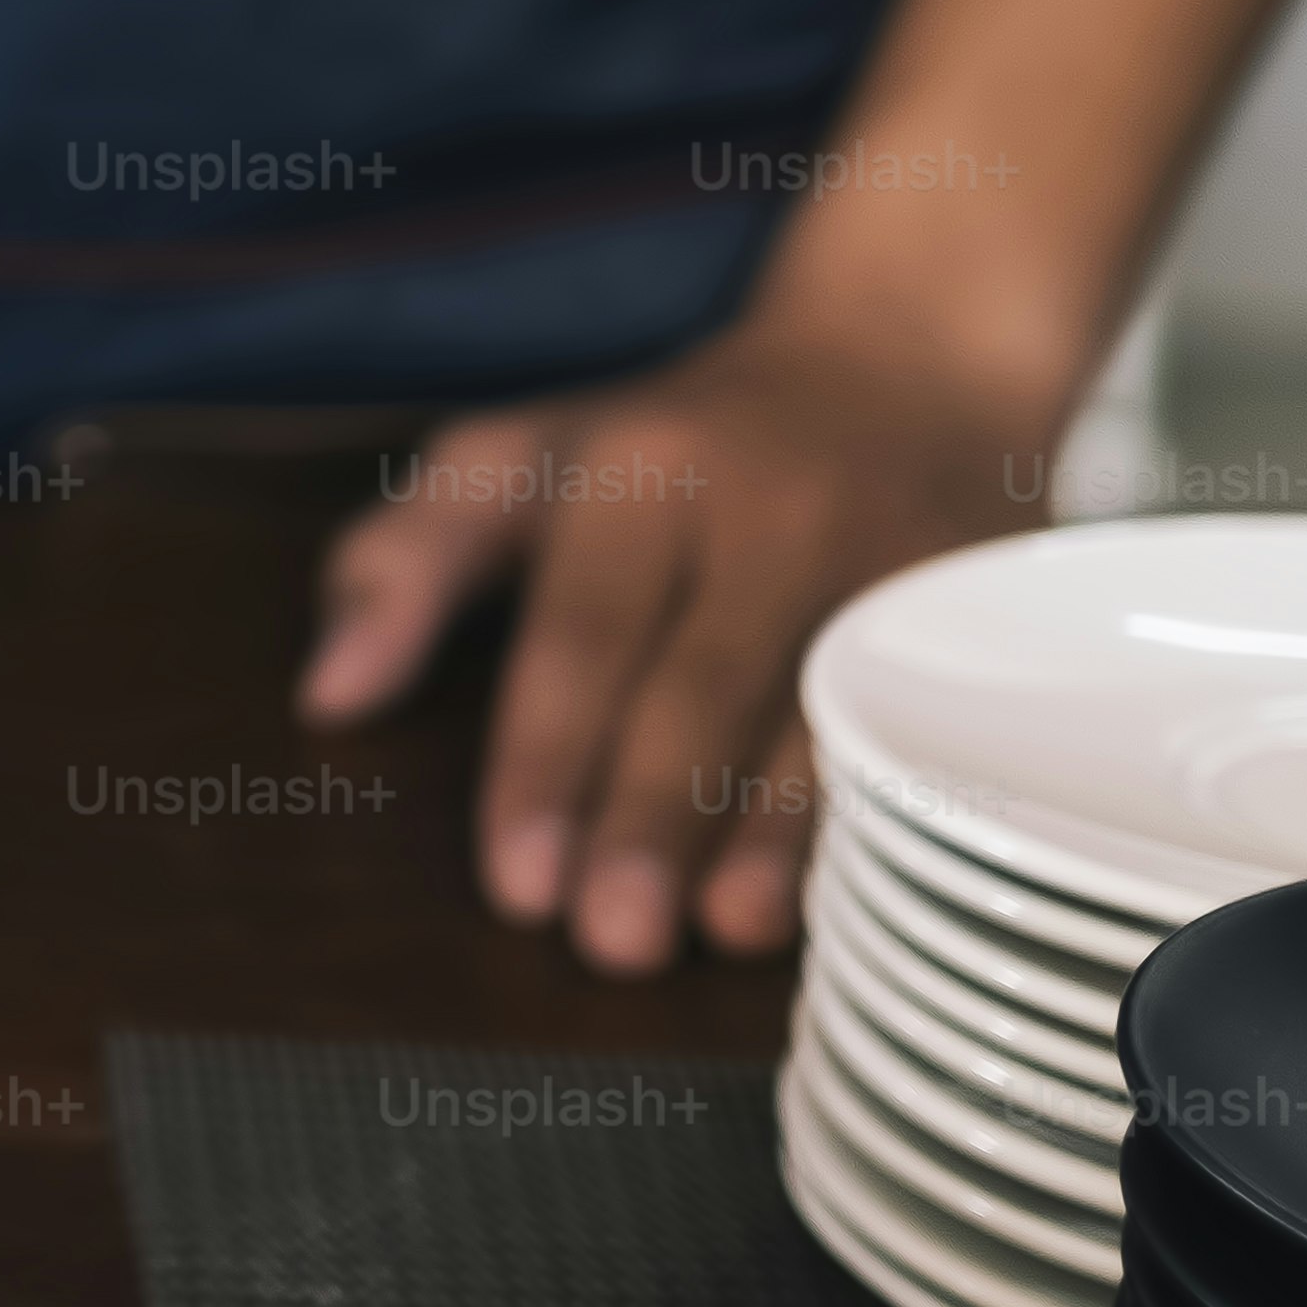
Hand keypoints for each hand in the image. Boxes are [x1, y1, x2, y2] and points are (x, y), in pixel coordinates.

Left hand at [292, 308, 1054, 973]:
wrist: (901, 364)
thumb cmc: (668, 447)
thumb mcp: (515, 462)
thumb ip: (405, 564)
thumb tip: (326, 694)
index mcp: (640, 468)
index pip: (582, 629)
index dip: (547, 755)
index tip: (516, 881)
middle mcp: (769, 503)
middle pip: (700, 682)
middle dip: (648, 816)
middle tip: (607, 941)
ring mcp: (889, 551)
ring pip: (822, 712)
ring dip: (772, 833)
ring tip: (718, 935)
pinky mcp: (980, 601)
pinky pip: (929, 723)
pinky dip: (886, 816)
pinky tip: (853, 899)